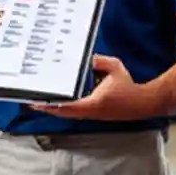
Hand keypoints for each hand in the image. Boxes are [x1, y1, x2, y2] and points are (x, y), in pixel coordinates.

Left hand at [31, 55, 145, 120]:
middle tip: (33, 103)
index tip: (37, 104)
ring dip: (55, 109)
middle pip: (63, 113)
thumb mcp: (115, 67)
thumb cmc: (129, 87)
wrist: (142, 103)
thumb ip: (100, 61)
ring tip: (41, 103)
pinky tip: (59, 102)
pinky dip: (65, 108)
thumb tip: (88, 58)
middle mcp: (90, 112)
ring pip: (69, 114)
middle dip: (48, 108)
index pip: (66, 106)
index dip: (50, 106)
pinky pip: (76, 113)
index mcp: (93, 104)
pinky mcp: (95, 114)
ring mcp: (92, 115)